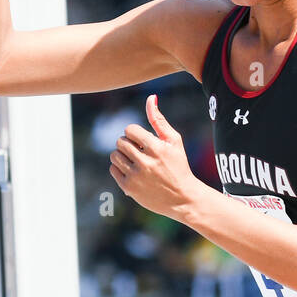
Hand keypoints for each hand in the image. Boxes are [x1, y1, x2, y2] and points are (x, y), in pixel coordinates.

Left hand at [109, 94, 200, 219]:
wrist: (182, 198)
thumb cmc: (179, 165)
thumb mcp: (174, 141)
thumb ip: (159, 119)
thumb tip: (150, 97)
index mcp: (157, 148)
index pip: (130, 130)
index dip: (134, 133)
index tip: (141, 140)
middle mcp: (145, 162)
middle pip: (120, 142)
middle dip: (127, 143)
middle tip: (138, 150)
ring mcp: (136, 177)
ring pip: (114, 155)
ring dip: (122, 155)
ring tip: (134, 159)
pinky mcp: (129, 188)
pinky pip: (113, 170)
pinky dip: (119, 168)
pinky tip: (132, 170)